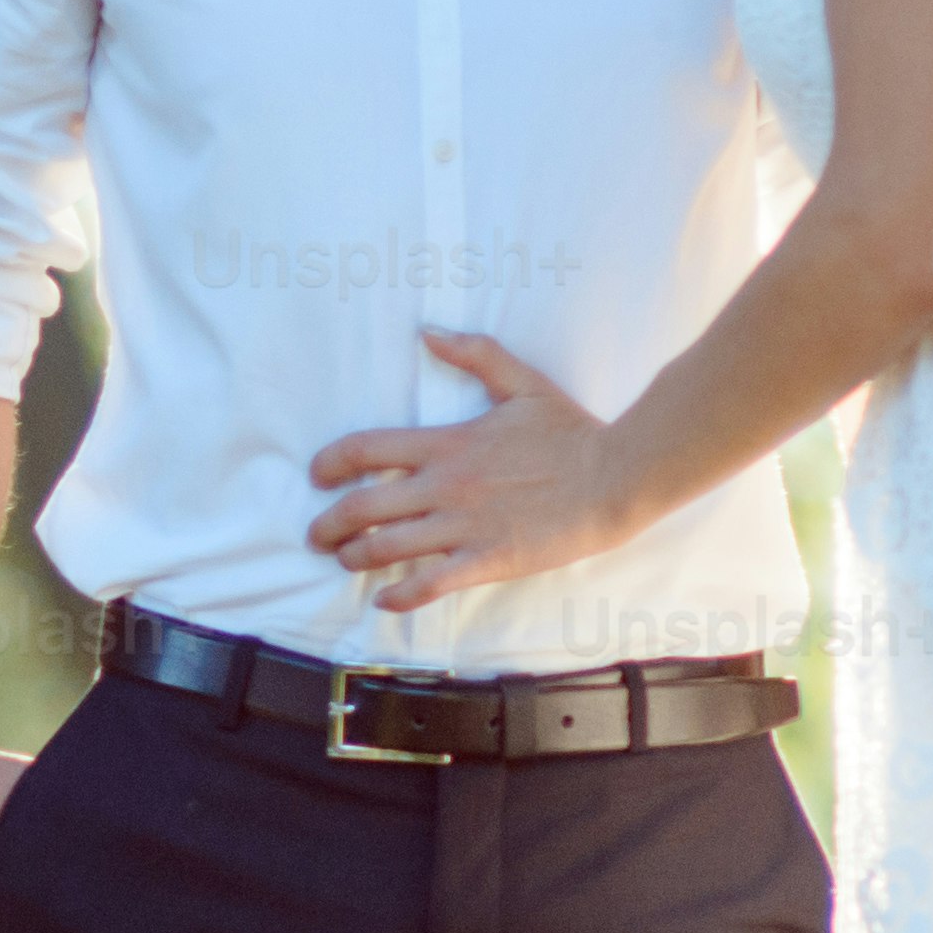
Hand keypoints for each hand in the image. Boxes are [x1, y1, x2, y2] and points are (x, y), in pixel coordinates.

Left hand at [304, 332, 635, 614]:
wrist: (615, 477)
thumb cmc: (570, 432)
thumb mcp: (522, 382)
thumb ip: (474, 354)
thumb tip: (428, 332)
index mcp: (448, 443)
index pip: (367, 449)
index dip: (331, 462)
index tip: (318, 476)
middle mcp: (446, 486)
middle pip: (363, 507)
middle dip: (328, 525)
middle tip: (316, 535)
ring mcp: (464, 526)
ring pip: (387, 548)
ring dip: (356, 558)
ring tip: (347, 561)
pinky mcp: (487, 560)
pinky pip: (430, 583)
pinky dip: (400, 595)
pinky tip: (385, 601)